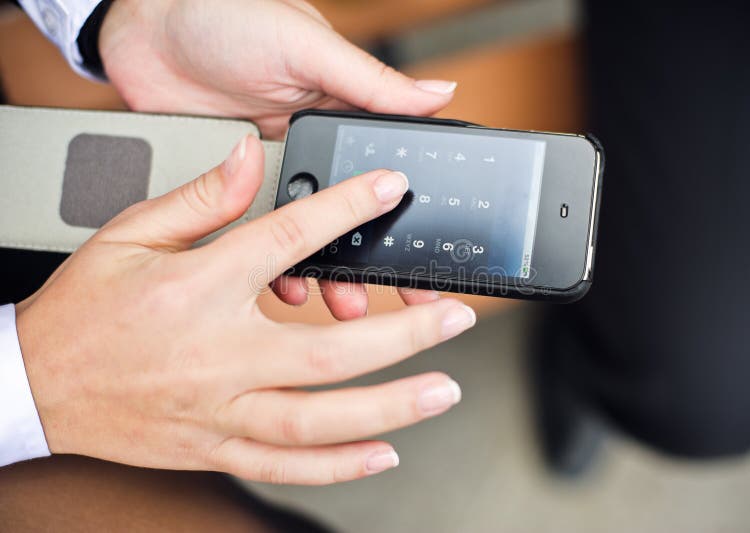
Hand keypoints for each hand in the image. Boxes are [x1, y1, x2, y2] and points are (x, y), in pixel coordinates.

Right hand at [15, 137, 474, 484]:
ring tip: (444, 390)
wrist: (38, 382)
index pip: (290, 241)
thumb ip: (202, 196)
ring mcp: (219, 410)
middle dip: (403, 334)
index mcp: (200, 290)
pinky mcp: (214, 447)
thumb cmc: (85, 308)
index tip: (391, 191)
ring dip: (390, 407)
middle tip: (456, 318)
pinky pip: (285, 463)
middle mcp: (218, 356)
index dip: (347, 210)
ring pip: (319, 418)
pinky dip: (338, 465)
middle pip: (329, 350)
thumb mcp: (130, 233)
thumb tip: (250, 158)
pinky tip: (384, 454)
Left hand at [99, 0, 452, 317]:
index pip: (383, 167)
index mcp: (341, 107)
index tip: (425, 244)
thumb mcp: (307, 46)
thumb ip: (369, 81)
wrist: (145, 26)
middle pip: (350, 212)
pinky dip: (273, 263)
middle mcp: (312, 142)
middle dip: (372, 254)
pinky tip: (284, 283)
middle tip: (393, 289)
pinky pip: (259, 234)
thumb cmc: (227, 15)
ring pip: (308, 233)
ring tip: (343, 298)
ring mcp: (273, 168)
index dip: (403, 207)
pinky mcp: (234, 186)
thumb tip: (439, 94)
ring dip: (327, 267)